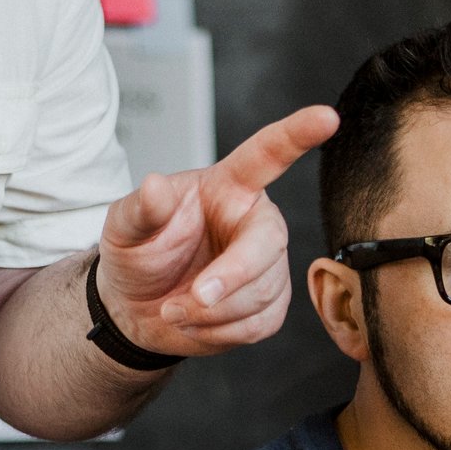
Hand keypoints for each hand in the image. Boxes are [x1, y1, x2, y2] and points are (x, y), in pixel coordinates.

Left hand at [95, 105, 340, 356]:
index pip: (267, 155)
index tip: (326, 116)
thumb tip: (154, 186)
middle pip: (267, 244)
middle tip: (193, 297)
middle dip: (232, 277)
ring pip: (260, 293)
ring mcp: (267, 264)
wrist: (134, 308)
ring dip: (211, 312)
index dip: (297, 135)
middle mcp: (255, 221)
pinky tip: (193, 322)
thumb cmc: (137, 255)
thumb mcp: (124, 227)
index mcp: (228, 187)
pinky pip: (259, 324)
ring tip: (174, 309)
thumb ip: (141, 209)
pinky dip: (219, 333)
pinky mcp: (270, 304)